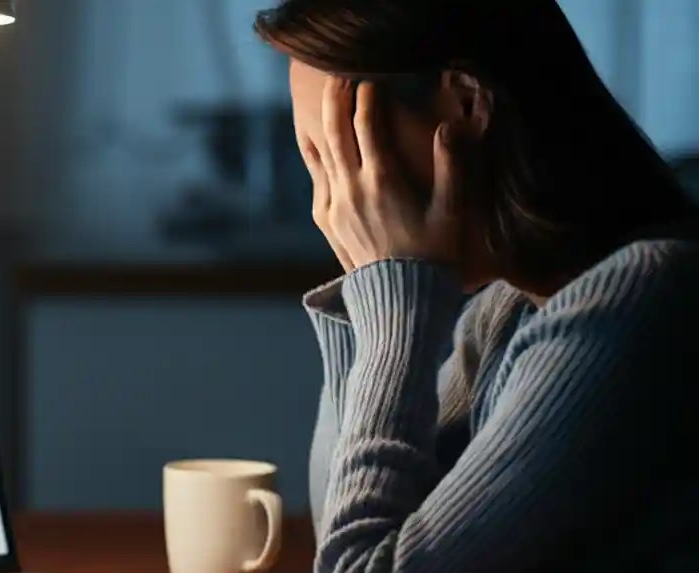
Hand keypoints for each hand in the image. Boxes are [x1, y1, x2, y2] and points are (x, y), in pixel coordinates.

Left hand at [298, 76, 466, 273]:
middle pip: (338, 132)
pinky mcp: (327, 219)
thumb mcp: (452, 211)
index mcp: (383, 183)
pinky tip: (316, 139)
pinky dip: (316, 152)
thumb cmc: (435, 256)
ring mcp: (335, 205)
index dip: (369, 97)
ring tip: (329, 97)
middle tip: (343, 76)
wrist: (401, 299)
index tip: (373, 78)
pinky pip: (317, 176)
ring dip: (325, 120)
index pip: (369, 126)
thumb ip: (452, 166)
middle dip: (339, 99)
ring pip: (323, 151)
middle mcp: (352, 190)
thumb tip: (448, 126)